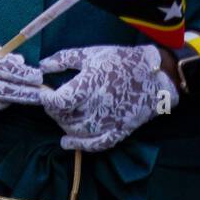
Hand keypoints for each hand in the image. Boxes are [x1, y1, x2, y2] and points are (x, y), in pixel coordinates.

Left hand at [39, 45, 176, 151]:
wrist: (157, 74)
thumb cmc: (121, 60)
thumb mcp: (90, 54)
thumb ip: (64, 59)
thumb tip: (42, 66)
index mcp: (90, 86)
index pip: (60, 102)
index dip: (48, 100)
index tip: (45, 93)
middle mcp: (99, 106)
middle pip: (66, 118)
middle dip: (55, 111)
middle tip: (55, 103)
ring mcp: (111, 121)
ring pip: (78, 132)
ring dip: (64, 126)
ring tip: (63, 115)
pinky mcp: (121, 130)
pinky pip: (98, 144)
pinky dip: (81, 145)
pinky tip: (67, 142)